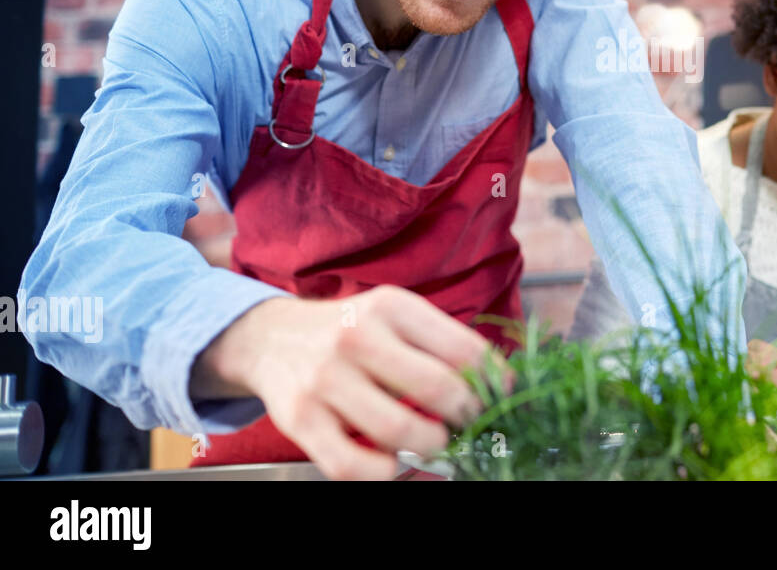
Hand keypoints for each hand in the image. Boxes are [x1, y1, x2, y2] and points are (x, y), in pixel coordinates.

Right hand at [193, 285, 510, 479]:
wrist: (273, 338)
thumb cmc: (351, 330)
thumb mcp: (397, 317)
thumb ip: (443, 343)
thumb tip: (502, 383)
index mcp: (392, 306)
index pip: (464, 349)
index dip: (494, 382)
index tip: (503, 397)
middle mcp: (357, 337)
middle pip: (438, 389)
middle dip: (467, 416)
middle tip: (470, 424)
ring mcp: (325, 378)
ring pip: (399, 430)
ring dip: (430, 445)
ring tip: (434, 440)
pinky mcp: (300, 418)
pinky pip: (352, 464)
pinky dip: (384, 471)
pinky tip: (393, 460)